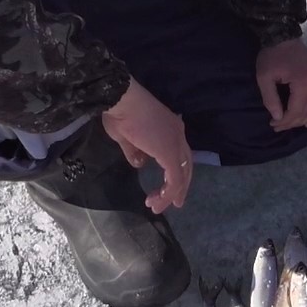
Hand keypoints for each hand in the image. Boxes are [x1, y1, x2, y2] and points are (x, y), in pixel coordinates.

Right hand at [100, 80, 192, 213]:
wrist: (122, 100)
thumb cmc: (120, 113)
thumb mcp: (126, 138)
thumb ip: (135, 152)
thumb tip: (139, 164)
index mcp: (171, 128)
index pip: (179, 154)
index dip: (176, 171)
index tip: (168, 187)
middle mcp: (178, 135)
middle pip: (186, 166)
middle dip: (180, 187)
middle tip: (175, 204)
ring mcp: (176, 143)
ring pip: (181, 175)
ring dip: (170, 194)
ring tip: (156, 206)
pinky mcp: (170, 153)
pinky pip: (174, 178)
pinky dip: (168, 192)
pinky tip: (157, 200)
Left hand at [255, 37, 306, 131]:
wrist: (284, 37)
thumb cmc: (272, 57)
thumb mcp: (264, 77)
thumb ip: (270, 99)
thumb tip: (278, 118)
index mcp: (303, 82)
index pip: (296, 111)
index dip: (285, 122)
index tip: (273, 124)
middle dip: (293, 123)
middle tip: (279, 126)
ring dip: (306, 120)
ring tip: (292, 124)